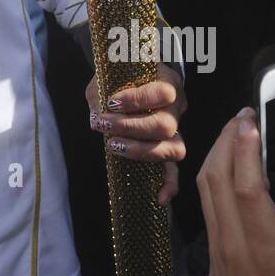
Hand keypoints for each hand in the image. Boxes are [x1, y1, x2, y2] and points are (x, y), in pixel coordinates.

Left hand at [87, 65, 186, 204]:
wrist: (129, 78)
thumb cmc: (119, 78)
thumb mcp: (108, 77)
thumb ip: (101, 93)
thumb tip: (98, 117)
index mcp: (167, 82)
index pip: (162, 93)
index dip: (137, 100)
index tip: (111, 102)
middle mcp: (177, 108)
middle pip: (165, 126)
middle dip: (130, 128)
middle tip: (103, 124)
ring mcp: (176, 129)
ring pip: (172, 148)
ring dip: (140, 151)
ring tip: (113, 145)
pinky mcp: (167, 148)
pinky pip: (175, 169)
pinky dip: (169, 184)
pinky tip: (160, 197)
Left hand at [199, 108, 274, 275]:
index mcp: (265, 257)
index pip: (247, 191)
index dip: (247, 151)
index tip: (251, 122)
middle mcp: (234, 248)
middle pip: (217, 179)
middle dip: (226, 139)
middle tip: (244, 113)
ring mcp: (218, 251)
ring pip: (205, 189)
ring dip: (217, 152)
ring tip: (236, 130)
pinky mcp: (212, 257)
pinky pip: (207, 205)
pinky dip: (215, 176)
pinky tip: (230, 167)